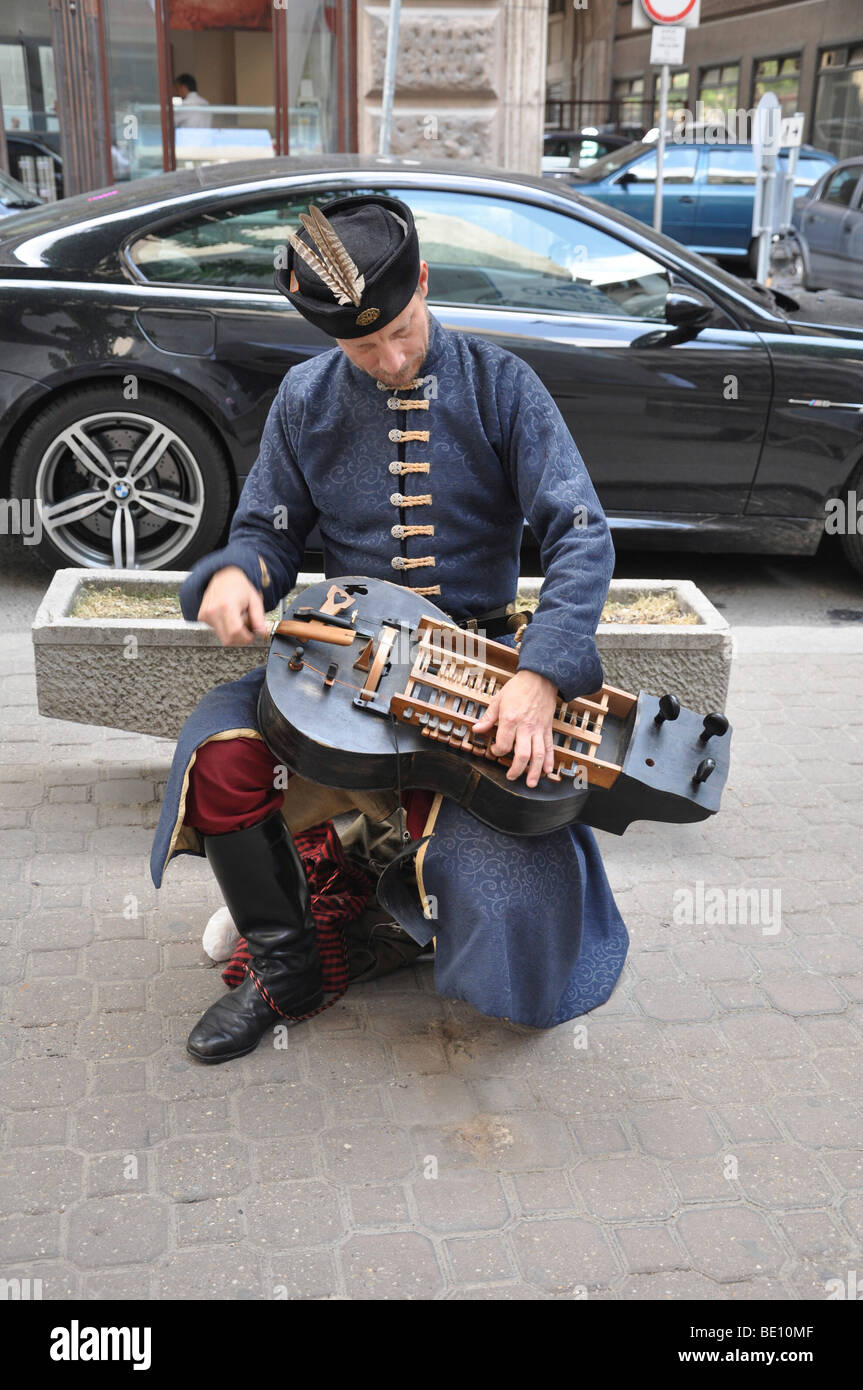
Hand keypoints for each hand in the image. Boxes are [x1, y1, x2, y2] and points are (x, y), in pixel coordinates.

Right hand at [197, 566, 268, 645]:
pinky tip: (228, 618)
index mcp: (227, 606)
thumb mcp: (254, 600)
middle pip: (228, 639)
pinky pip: (215, 630)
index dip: (246, 638)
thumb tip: (261, 632)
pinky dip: (224, 629)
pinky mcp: (202, 617)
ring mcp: (206, 614)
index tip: (251, 637)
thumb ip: (259, 618)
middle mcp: (214, 611)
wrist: (223, 576)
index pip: (236, 632)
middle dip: (240, 639)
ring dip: (232, 634)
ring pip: (221, 636)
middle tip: (246, 631)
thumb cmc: (238, 585)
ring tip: (237, 620)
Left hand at [473, 669, 556, 787]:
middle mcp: (525, 727)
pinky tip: (548, 771)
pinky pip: (549, 747)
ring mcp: (538, 729)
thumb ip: (488, 718)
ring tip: (531, 783)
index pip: (503, 744)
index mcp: (510, 720)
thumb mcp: (498, 700)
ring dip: (535, 771)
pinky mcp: (547, 729)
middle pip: (522, 755)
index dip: (497, 751)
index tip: (495, 751)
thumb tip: (477, 729)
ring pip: (538, 755)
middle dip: (516, 770)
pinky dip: (549, 761)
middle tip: (511, 777)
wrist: (541, 677)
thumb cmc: (519, 687)